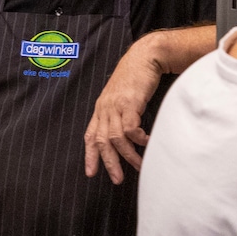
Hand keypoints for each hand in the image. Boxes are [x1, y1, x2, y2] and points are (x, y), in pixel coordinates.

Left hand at [83, 46, 161, 182]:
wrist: (145, 56)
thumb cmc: (136, 76)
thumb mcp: (122, 96)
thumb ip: (120, 114)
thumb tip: (126, 134)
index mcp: (101, 108)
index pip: (90, 135)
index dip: (90, 155)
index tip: (91, 172)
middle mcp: (105, 108)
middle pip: (102, 141)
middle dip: (109, 163)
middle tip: (117, 179)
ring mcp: (116, 105)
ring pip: (116, 138)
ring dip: (128, 155)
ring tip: (139, 165)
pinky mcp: (130, 102)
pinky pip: (131, 127)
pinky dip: (138, 138)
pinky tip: (146, 142)